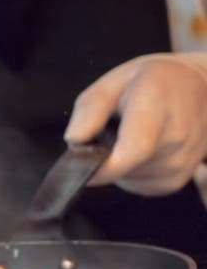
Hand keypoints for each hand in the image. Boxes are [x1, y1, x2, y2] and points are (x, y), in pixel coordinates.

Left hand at [64, 53, 206, 195]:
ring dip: (118, 165)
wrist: (199, 90)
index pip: (134, 149)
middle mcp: (176, 136)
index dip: (103, 167)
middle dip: (104, 159)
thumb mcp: (114, 82)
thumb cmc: (151, 83)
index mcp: (156, 102)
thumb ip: (90, 110)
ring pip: (127, 180)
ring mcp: (181, 162)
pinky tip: (142, 150)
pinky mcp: (177, 181)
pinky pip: (138, 186)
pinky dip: (131, 173)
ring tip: (131, 137)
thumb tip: (74, 141)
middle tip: (110, 134)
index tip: (82, 166)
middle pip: (123, 168)